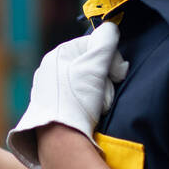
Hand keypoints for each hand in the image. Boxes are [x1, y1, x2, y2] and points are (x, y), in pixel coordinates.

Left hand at [6, 20, 128, 168]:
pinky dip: (88, 105)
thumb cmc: (77, 100)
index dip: (111, 59)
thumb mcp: (96, 65)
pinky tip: (88, 115)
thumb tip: (112, 28)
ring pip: (87, 84)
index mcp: (57, 54)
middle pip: (92, 65)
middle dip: (104, 79)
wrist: (60, 140)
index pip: (95, 45)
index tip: (117, 75)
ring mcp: (50, 90)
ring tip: (97, 107)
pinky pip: (79, 100)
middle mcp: (50, 70)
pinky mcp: (54, 109)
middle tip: (105, 94)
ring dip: (99, 94)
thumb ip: (106, 42)